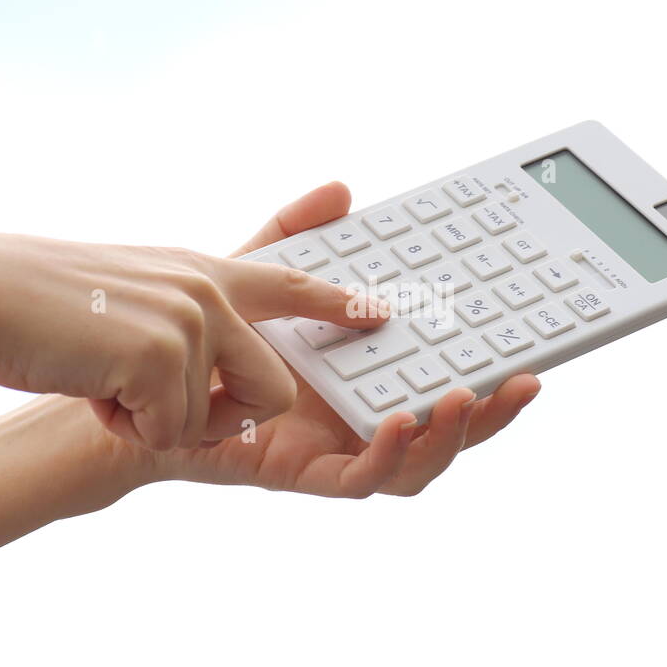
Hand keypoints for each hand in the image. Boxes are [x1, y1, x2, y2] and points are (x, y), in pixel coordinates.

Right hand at [0, 228, 388, 449]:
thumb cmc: (43, 303)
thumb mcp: (131, 287)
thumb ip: (184, 307)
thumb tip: (218, 335)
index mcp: (204, 270)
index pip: (292, 284)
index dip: (341, 303)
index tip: (383, 313)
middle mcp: (211, 290)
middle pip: (273, 389)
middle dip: (224, 419)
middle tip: (152, 397)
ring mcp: (192, 319)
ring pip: (214, 418)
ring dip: (159, 421)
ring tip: (104, 380)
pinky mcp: (164, 353)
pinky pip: (172, 430)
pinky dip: (129, 427)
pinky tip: (93, 389)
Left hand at [146, 181, 540, 496]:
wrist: (135, 386)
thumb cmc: (196, 339)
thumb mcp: (252, 275)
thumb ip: (297, 236)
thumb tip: (341, 189)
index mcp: (364, 375)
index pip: (439, 375)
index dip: (489, 366)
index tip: (532, 342)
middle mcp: (357, 416)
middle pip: (446, 427)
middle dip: (494, 412)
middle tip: (529, 379)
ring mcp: (334, 448)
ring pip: (416, 464)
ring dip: (451, 437)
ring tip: (466, 398)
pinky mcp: (303, 473)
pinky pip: (360, 478)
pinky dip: (391, 455)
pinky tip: (404, 421)